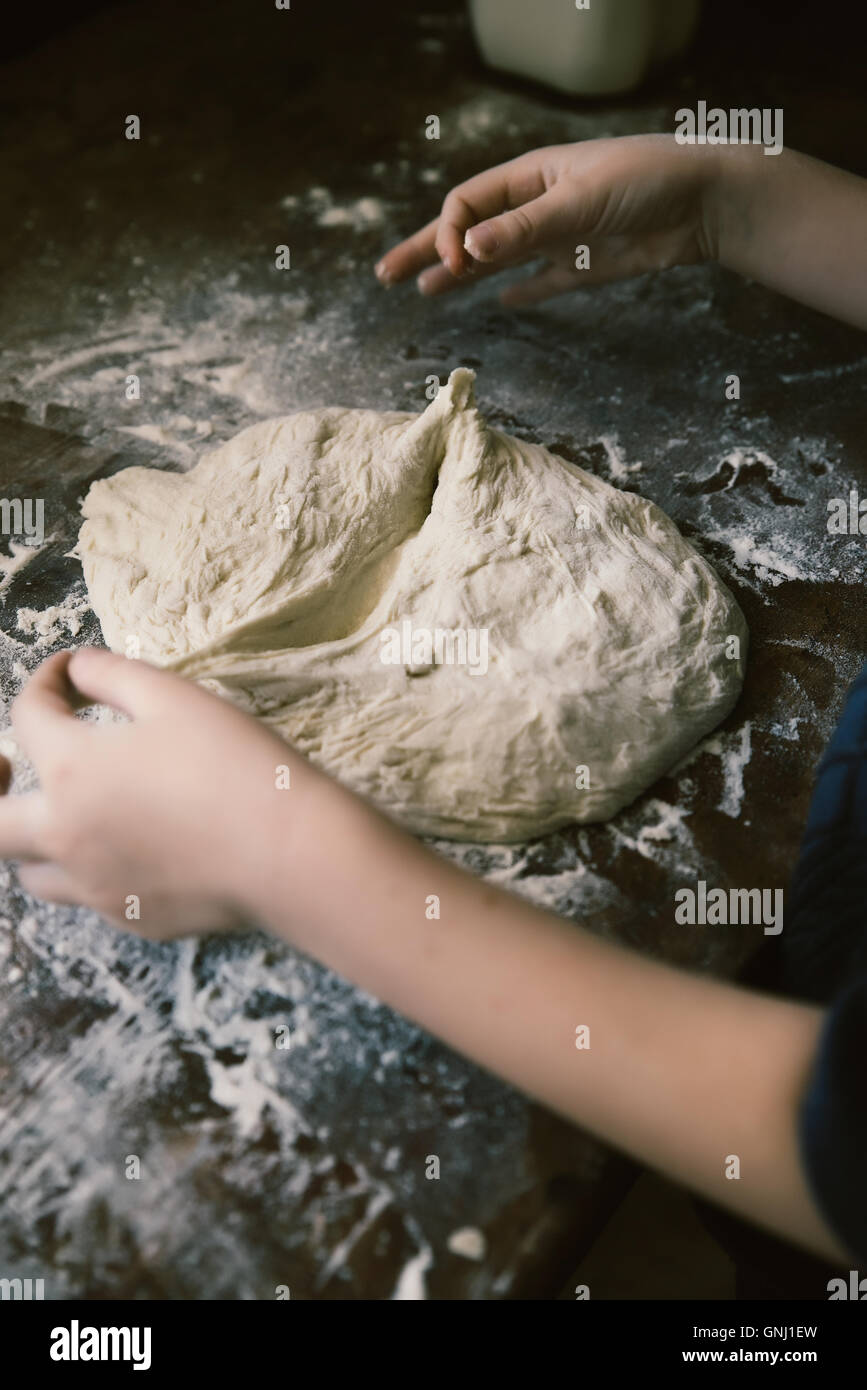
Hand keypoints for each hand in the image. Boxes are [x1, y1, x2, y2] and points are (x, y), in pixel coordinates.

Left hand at [0, 648, 317, 936]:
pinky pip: (89, 897)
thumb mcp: (174, 697)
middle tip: (14, 763)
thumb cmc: (236, 765)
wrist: (290, 852)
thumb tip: (77, 668)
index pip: (26, 717)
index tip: (69, 672)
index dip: (45, 682)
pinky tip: (131, 848)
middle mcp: (66, 836)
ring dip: (35, 839)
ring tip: (69, 814)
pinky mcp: (132, 918)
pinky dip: (91, 870)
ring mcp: (96, 886)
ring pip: (29, 872)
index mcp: (70, 772)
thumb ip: (111, 674)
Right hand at [375, 133, 718, 305]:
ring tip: (426, 294)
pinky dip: (522, 292)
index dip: (446, 235)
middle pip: (469, 231)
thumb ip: (524, 227)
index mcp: (529, 178)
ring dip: (462, 276)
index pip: (466, 205)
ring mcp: (560, 236)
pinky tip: (502, 303)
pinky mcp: (586, 265)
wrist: (706, 201)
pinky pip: (543, 280)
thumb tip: (469, 248)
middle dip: (427, 252)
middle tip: (385, 276)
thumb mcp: (579, 200)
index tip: (450, 267)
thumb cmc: (646, 181)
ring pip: (497, 259)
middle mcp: (537, 205)